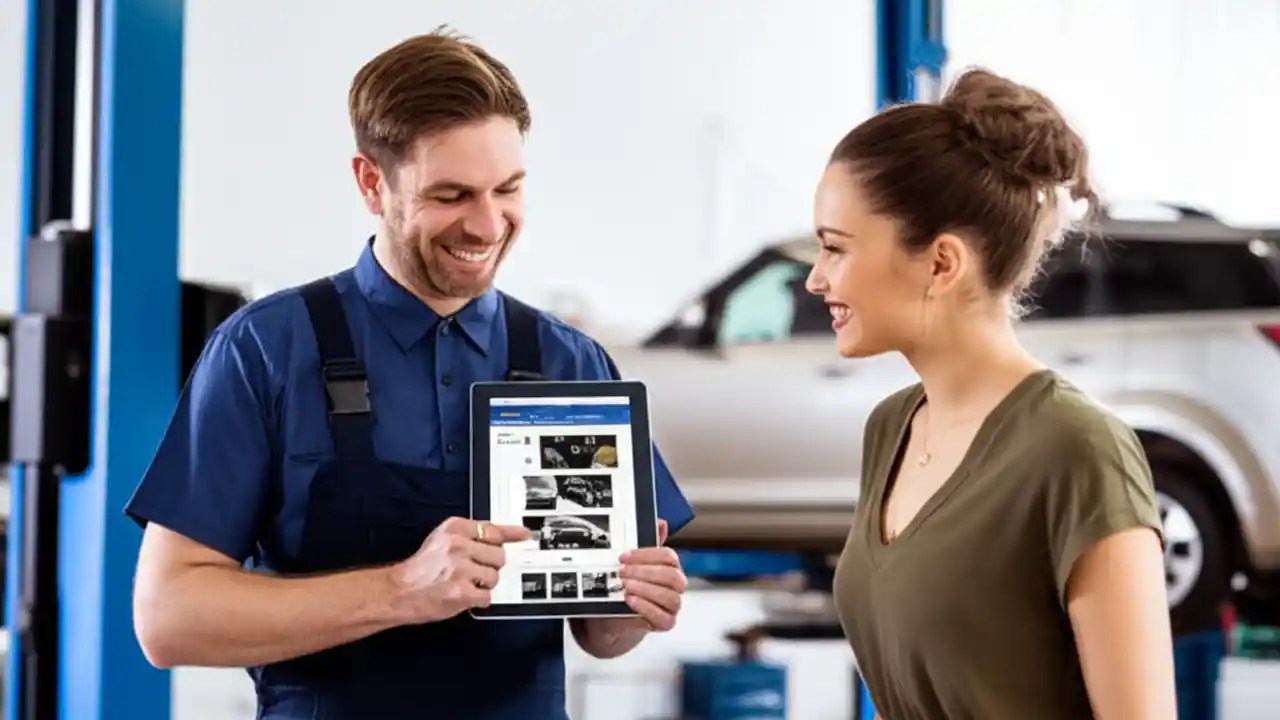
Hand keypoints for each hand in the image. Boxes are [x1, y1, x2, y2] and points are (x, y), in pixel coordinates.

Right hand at [388, 517, 531, 623]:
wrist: (397, 592)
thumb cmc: (420, 569)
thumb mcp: (442, 540)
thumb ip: (470, 537)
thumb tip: (506, 535)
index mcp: (454, 529)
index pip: (493, 530)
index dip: (510, 534)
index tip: (524, 535)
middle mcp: (458, 545)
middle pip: (498, 555)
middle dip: (490, 566)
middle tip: (473, 572)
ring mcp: (461, 569)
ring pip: (494, 576)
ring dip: (483, 584)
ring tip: (464, 584)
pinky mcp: (462, 591)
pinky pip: (486, 596)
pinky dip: (478, 599)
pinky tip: (464, 596)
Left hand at [616, 519, 685, 630]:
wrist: (618, 614)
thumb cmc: (629, 585)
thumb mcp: (634, 563)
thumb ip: (647, 542)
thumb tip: (660, 522)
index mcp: (672, 567)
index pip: (668, 556)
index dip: (646, 555)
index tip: (624, 557)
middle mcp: (676, 586)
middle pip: (671, 576)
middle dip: (644, 572)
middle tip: (623, 571)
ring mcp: (673, 605)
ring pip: (670, 596)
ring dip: (644, 589)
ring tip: (625, 586)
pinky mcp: (666, 623)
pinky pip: (663, 617)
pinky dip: (645, 607)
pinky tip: (631, 600)